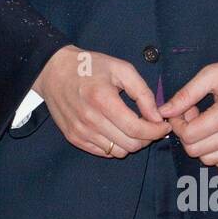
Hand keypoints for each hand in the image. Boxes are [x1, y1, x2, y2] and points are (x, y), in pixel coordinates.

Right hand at [35, 45, 170, 157]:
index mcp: (103, 99)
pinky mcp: (73, 137)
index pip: (136, 129)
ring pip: (118, 152)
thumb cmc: (90, 66)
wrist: (54, 71)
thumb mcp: (121, 69)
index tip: (163, 125)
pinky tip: (116, 130)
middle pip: (130, 144)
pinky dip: (115, 145)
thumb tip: (157, 117)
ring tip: (132, 127)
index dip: (155, 131)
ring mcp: (80, 131)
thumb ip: (143, 93)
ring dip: (131, 143)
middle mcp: (90, 119)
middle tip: (149, 126)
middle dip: (146, 138)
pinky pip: (103, 152)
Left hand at [159, 42, 217, 169]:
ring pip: (209, 160)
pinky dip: (216, 153)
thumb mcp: (213, 74)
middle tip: (193, 115)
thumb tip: (163, 111)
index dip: (177, 124)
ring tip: (207, 123)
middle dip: (186, 134)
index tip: (182, 110)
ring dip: (201, 144)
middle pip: (195, 151)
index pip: (188, 136)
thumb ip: (186, 94)